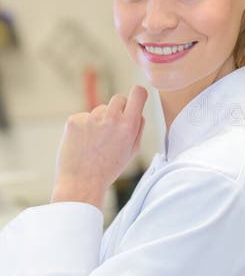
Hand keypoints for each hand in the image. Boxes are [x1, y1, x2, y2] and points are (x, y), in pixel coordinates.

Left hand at [52, 86, 147, 208]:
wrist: (82, 182)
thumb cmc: (108, 169)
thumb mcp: (132, 151)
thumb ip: (138, 129)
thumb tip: (138, 112)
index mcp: (128, 125)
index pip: (138, 93)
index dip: (138, 94)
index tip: (136, 98)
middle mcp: (110, 118)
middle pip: (119, 98)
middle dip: (119, 109)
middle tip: (113, 127)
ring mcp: (91, 118)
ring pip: (100, 109)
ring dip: (100, 120)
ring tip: (96, 142)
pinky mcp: (74, 120)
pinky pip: (84, 117)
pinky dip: (84, 127)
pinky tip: (83, 143)